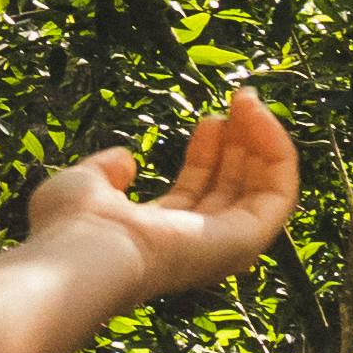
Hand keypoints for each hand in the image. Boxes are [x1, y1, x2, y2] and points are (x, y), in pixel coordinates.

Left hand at [20, 87, 300, 304]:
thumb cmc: (73, 225)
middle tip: (239, 100)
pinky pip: (279, 194)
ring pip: (262, 191)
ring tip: (247, 100)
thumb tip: (127, 158)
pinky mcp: (246, 241)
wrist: (81, 253)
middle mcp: (195, 246)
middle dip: (240, 143)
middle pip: (233, 189)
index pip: (197, 193)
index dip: (207, 154)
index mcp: (158, 236)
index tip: (209, 118)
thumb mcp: (84, 184)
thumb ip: (105, 172)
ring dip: (263, 141)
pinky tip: (258, 117)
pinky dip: (278, 153)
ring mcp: (223, 247)